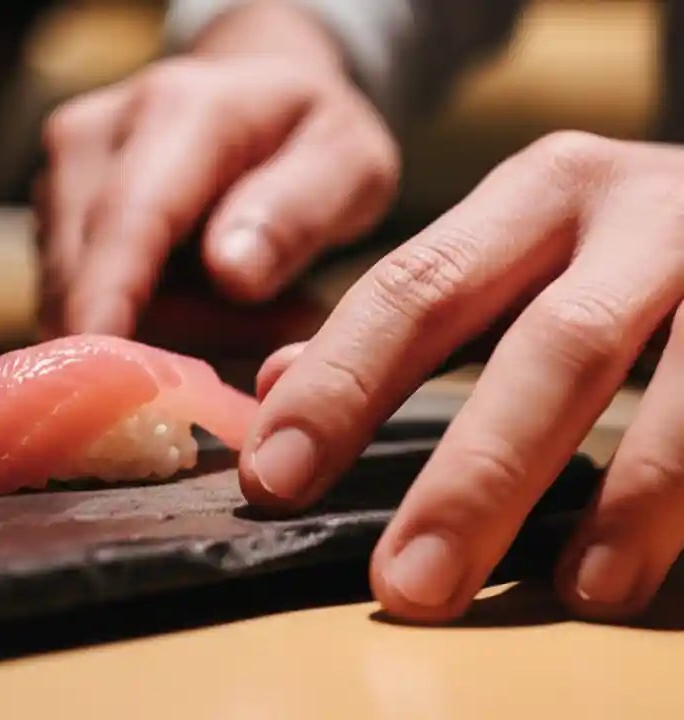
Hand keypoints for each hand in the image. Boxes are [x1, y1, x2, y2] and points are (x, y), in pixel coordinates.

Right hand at [35, 0, 397, 337]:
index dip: (112, 300)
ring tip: (246, 311)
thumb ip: (299, 211)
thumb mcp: (349, 164)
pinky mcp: (42, 217)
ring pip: (75, 300)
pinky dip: (131, 327)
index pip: (130, 216)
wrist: (252, 97)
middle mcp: (94, 135)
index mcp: (177, 110)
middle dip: (170, 338)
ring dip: (156, 335)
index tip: (108, 381)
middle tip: (275, 328)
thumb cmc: (310, 140)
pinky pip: (70, 304)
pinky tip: (196, 308)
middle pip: (96, 276)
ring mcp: (56, 176)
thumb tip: (231, 272)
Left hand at [241, 131, 683, 621]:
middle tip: (405, 582)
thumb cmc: (626, 243)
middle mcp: (631, 211)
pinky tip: (649, 564)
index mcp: (533, 195)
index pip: (412, 289)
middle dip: (472, 476)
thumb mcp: (518, 253)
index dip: (339, 385)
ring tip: (572, 591)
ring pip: (677, 391)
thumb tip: (272, 384)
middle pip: (547, 348)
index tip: (272, 479)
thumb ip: (411, 320)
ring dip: (625, 500)